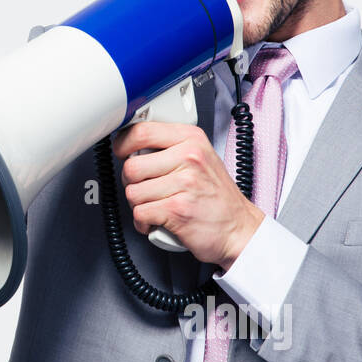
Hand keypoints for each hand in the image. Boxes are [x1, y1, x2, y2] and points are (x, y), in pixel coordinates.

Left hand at [112, 122, 263, 270]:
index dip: (123, 144)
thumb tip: (133, 146)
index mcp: (191, 139)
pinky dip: (144, 223)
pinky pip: (140, 213)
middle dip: (132, 183)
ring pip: (133, 192)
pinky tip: (156, 221)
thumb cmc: (217, 197)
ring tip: (156, 206)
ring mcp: (184, 183)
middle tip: (147, 189)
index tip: (122, 152)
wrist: (239, 230)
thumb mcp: (201, 158)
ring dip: (139, 205)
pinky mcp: (177, 209)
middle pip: (131, 167)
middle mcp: (189, 157)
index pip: (141, 131)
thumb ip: (170, 148)